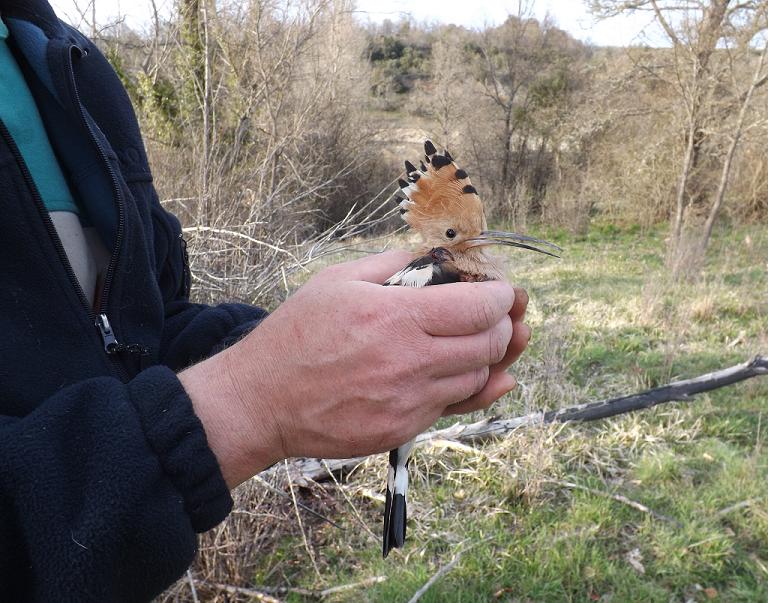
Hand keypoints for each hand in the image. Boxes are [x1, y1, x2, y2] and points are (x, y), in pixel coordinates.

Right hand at [180, 251, 515, 486]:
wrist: (262, 400)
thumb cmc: (297, 335)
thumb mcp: (338, 280)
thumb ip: (393, 264)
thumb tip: (436, 257)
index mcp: (397, 316)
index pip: (481, 307)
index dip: (503, 296)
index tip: (503, 291)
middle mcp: (411, 361)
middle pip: (491, 345)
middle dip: (505, 326)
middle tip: (501, 315)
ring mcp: (409, 400)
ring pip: (479, 379)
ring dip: (488, 359)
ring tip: (480, 341)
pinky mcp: (403, 428)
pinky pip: (453, 408)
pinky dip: (468, 389)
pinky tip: (471, 375)